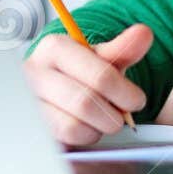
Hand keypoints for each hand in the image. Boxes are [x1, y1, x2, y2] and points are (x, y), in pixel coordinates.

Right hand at [22, 24, 150, 146]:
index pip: (99, 75)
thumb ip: (124, 48)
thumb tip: (144, 33)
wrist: (57, 91)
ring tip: (102, 119)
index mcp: (54, 48)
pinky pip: (64, 139)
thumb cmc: (81, 73)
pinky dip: (84, 137)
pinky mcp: (32, 126)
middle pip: (85, 102)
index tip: (136, 100)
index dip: (123, 92)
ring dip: (97, 127)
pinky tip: (86, 126)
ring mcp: (28, 102)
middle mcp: (34, 73)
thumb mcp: (103, 58)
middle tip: (122, 115)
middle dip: (112, 114)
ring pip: (73, 125)